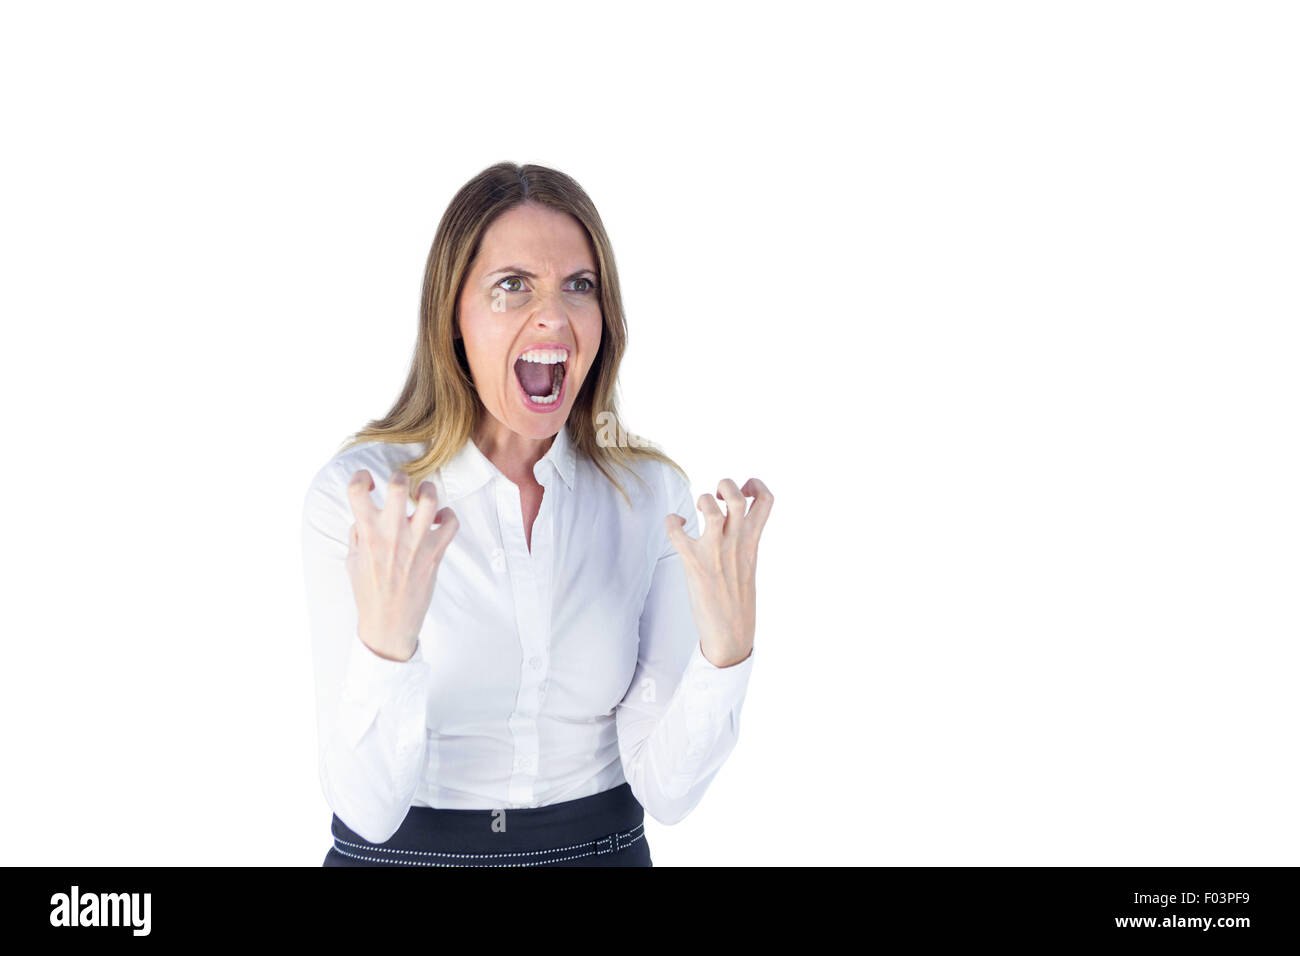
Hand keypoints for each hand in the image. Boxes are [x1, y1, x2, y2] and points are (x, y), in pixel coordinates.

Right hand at [345, 467, 458, 661]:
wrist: (389, 623)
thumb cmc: (369, 593)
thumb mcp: (352, 561)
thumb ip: (358, 534)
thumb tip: (364, 515)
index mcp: (367, 534)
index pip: (356, 490)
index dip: (360, 477)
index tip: (366, 481)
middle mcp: (392, 534)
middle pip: (399, 486)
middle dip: (399, 476)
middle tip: (400, 482)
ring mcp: (416, 542)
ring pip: (431, 499)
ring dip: (428, 490)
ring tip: (424, 493)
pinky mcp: (435, 553)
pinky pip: (451, 523)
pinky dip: (448, 516)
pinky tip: (439, 520)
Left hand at [665, 477, 772, 667]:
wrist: (731, 634)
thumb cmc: (737, 601)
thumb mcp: (749, 565)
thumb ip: (743, 543)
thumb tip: (732, 526)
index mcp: (752, 542)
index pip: (766, 501)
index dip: (755, 486)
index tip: (744, 491)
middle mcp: (736, 543)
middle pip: (736, 497)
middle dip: (725, 485)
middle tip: (717, 499)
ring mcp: (715, 552)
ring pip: (709, 508)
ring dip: (701, 501)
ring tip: (698, 511)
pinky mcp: (694, 563)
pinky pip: (677, 531)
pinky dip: (672, 522)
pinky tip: (676, 525)